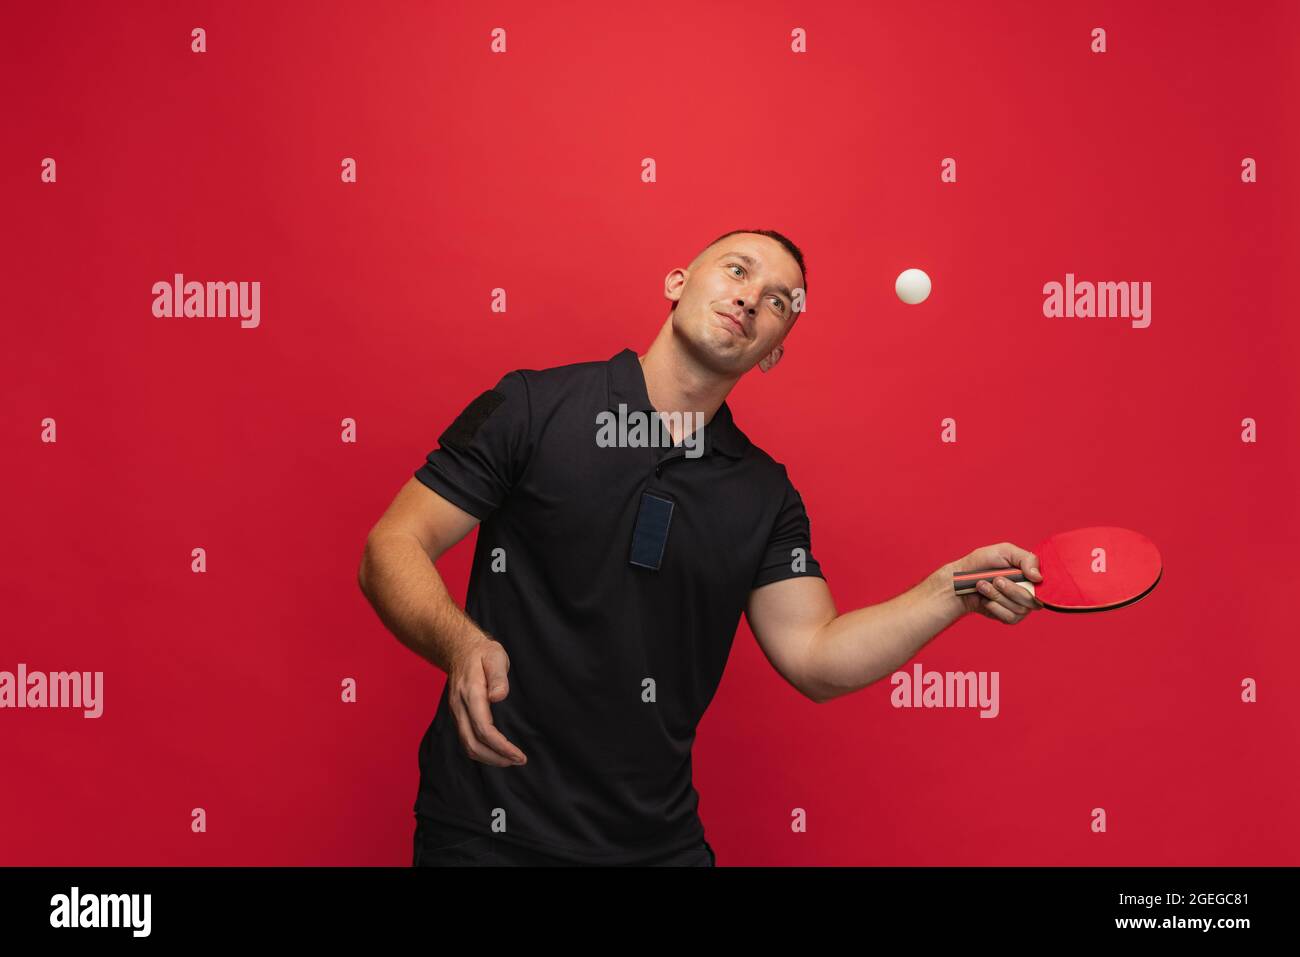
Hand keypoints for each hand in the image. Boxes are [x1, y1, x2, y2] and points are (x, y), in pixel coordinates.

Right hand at [447, 636, 528, 766]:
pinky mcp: (459, 715)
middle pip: (473, 743)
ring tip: (510, 760)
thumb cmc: (482, 653)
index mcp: (471, 693)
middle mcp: (460, 707)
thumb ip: (498, 677)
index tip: (518, 754)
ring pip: (467, 745)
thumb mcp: (495, 656)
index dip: (501, 746)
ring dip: (488, 758)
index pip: (483, 729)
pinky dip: (481, 751)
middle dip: (496, 757)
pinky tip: (496, 752)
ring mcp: (457, 712)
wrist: (459, 649)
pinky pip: (466, 739)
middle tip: (518, 760)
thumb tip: (498, 697)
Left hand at [950, 542, 1043, 624]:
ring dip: (997, 596)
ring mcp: (1020, 607)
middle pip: (1032, 599)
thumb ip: (1027, 559)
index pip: (1046, 585)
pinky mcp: (1009, 617)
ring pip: (1020, 608)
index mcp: (1032, 576)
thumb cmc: (981, 563)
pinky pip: (1010, 617)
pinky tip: (985, 599)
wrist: (959, 580)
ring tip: (983, 585)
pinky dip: (994, 607)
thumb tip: (1039, 577)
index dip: (1036, 583)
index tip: (1020, 575)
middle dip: (1010, 589)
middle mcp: (1030, 592)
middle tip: (995, 579)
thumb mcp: (1004, 551)